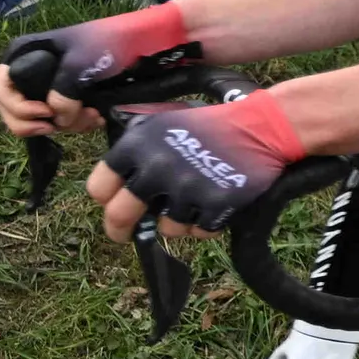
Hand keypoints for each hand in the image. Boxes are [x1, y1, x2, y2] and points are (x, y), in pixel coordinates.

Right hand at [0, 2, 193, 137]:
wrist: (144, 41)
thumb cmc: (110, 41)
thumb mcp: (81, 61)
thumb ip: (63, 91)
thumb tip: (57, 120)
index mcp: (22, 54)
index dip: (16, 108)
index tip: (46, 113)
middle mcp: (27, 70)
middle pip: (14, 112)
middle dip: (43, 123)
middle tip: (73, 123)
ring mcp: (46, 86)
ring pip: (40, 121)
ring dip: (65, 126)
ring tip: (93, 118)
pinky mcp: (66, 97)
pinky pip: (60, 121)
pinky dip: (76, 125)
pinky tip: (96, 119)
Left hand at [89, 91, 305, 243]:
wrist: (260, 128)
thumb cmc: (210, 127)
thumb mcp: (163, 124)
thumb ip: (136, 152)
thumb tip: (115, 186)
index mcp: (137, 145)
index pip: (99, 186)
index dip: (104, 200)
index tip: (112, 205)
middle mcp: (157, 168)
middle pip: (119, 216)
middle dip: (119, 230)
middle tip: (123, 234)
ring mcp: (186, 189)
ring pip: (165, 228)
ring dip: (176, 222)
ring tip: (191, 203)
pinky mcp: (214, 206)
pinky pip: (198, 231)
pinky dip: (204, 224)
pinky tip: (213, 204)